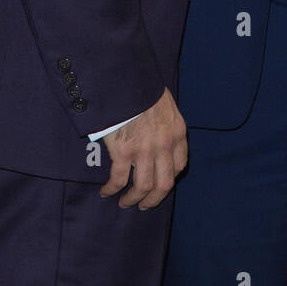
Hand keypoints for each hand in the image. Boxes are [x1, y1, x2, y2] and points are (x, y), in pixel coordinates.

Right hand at [99, 87, 186, 209]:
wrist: (126, 80)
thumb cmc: (142, 88)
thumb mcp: (165, 104)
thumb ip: (165, 123)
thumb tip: (157, 134)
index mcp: (177, 132)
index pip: (179, 166)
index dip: (170, 179)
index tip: (161, 185)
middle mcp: (165, 145)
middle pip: (163, 184)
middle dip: (153, 199)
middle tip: (144, 205)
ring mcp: (145, 150)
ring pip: (142, 187)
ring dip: (133, 199)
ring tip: (125, 203)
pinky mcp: (124, 151)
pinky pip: (119, 179)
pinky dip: (112, 189)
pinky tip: (106, 192)